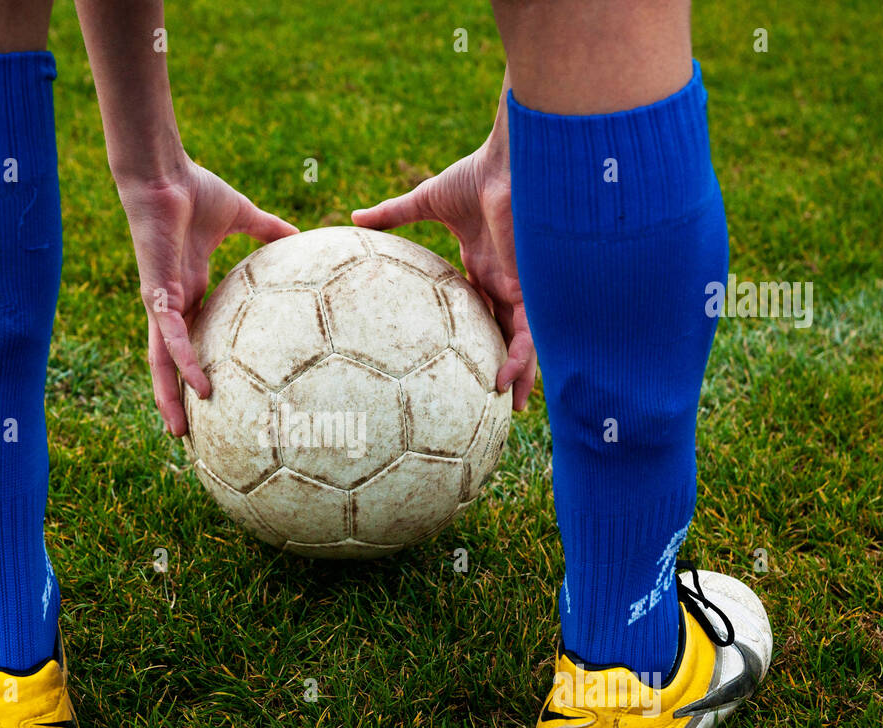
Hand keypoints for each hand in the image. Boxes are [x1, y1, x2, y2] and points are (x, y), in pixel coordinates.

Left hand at [117, 159, 297, 435]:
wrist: (163, 172)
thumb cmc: (194, 189)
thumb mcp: (241, 216)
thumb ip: (268, 230)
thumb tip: (301, 234)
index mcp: (188, 290)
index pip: (190, 340)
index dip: (196, 369)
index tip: (209, 397)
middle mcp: (172, 304)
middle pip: (170, 362)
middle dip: (174, 398)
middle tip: (186, 433)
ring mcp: (161, 303)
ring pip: (162, 361)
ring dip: (170, 397)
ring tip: (180, 431)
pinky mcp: (157, 295)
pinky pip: (172, 337)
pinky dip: (184, 363)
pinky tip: (198, 388)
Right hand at [352, 135, 536, 409]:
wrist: (508, 162)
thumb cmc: (474, 174)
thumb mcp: (427, 202)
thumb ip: (392, 215)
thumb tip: (354, 217)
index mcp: (485, 266)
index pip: (483, 310)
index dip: (479, 337)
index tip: (469, 364)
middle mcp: (506, 280)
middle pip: (507, 332)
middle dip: (507, 364)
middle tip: (499, 400)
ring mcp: (520, 286)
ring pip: (523, 341)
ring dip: (520, 375)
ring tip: (511, 409)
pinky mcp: (529, 288)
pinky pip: (528, 334)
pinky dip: (519, 359)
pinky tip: (505, 385)